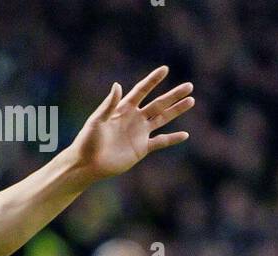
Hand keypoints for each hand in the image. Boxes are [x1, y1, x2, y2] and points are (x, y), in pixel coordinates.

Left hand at [70, 67, 194, 182]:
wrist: (86, 164)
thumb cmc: (87, 141)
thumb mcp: (96, 121)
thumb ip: (109, 104)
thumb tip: (117, 85)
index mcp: (124, 109)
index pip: (141, 91)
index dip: (153, 80)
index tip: (164, 69)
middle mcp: (134, 118)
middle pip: (158, 104)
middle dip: (173, 95)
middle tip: (189, 86)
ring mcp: (139, 133)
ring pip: (162, 119)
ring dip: (176, 110)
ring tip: (191, 100)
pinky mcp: (141, 148)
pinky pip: (160, 142)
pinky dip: (172, 139)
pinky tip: (185, 135)